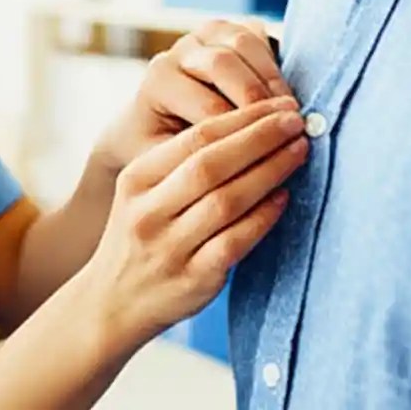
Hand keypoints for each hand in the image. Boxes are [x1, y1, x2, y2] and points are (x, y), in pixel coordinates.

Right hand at [79, 98, 306, 352]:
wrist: (112, 302)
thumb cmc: (140, 237)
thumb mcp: (142, 193)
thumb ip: (182, 163)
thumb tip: (252, 126)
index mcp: (136, 179)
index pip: (194, 138)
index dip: (242, 118)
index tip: (277, 107)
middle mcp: (148, 212)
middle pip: (210, 164)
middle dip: (260, 138)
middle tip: (296, 122)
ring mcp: (169, 248)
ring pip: (226, 201)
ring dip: (269, 172)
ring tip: (298, 151)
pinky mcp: (192, 280)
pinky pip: (235, 242)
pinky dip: (263, 217)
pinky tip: (284, 197)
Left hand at [90, 20, 293, 177]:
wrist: (155, 122)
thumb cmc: (165, 148)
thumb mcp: (170, 161)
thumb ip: (198, 157)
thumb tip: (239, 168)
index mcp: (159, 82)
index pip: (207, 105)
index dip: (242, 129)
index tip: (268, 152)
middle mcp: (177, 52)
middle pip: (222, 64)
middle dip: (258, 99)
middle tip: (286, 128)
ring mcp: (201, 36)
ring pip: (242, 43)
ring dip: (272, 79)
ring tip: (290, 113)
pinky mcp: (225, 31)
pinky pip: (256, 34)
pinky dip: (274, 64)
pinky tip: (284, 97)